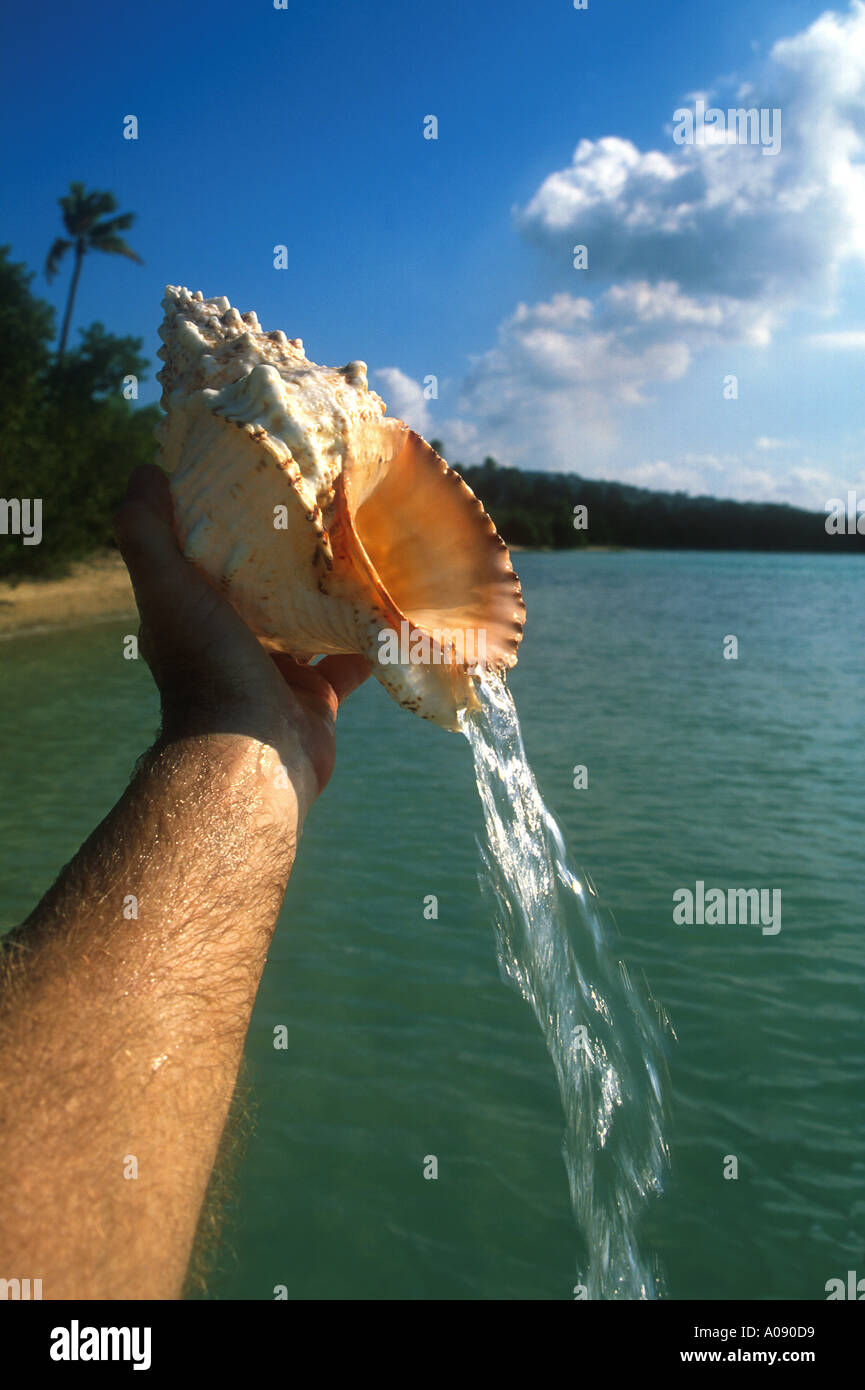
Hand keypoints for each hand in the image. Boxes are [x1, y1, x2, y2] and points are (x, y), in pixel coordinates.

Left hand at [114, 465, 369, 815]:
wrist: (252, 757)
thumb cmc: (207, 667)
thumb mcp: (167, 588)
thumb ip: (146, 531)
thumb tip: (146, 469)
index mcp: (195, 614)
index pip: (209, 556)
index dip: (228, 520)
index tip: (260, 479)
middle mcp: (234, 643)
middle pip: (265, 587)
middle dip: (291, 554)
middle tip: (327, 505)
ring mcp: (277, 674)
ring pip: (312, 621)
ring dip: (335, 591)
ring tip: (366, 545)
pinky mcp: (318, 699)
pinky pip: (351, 660)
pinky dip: (373, 637)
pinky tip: (396, 602)